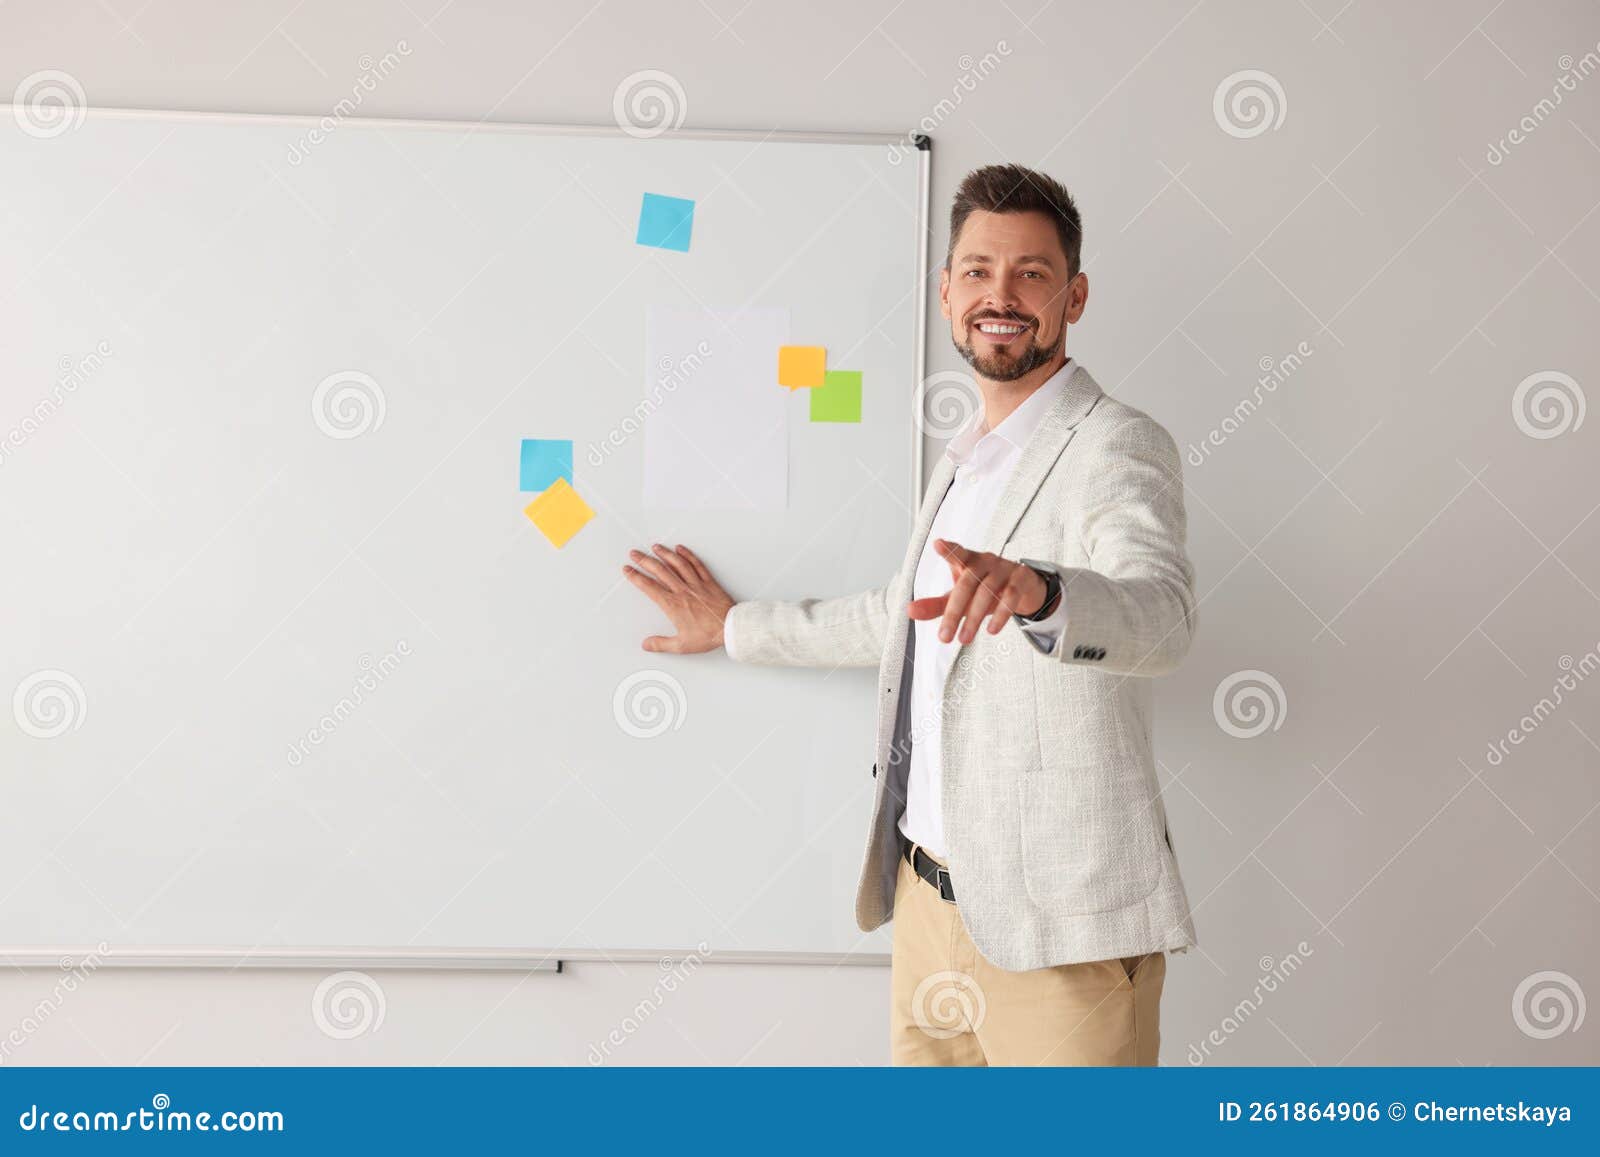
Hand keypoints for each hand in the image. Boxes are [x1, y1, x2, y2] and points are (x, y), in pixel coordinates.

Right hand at [622, 543, 735, 652]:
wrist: (730, 627)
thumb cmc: (709, 635)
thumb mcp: (682, 645)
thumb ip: (661, 644)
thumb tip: (647, 644)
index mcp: (673, 605)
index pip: (649, 587)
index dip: (636, 577)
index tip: (628, 570)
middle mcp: (682, 591)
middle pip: (660, 570)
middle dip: (645, 560)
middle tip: (635, 553)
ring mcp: (696, 584)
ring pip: (677, 564)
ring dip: (664, 554)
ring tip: (655, 547)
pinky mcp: (708, 582)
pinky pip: (696, 564)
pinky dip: (688, 555)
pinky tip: (681, 549)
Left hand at [906, 538, 1052, 643]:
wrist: (1022, 586)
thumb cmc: (983, 587)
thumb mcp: (959, 596)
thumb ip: (936, 604)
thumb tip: (909, 611)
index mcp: (967, 561)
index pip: (957, 553)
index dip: (948, 549)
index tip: (938, 544)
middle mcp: (985, 561)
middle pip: (967, 584)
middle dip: (953, 612)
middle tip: (944, 637)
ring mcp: (1003, 569)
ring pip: (987, 592)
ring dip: (974, 618)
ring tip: (964, 639)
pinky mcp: (1020, 580)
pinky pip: (1010, 597)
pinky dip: (1001, 615)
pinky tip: (991, 630)